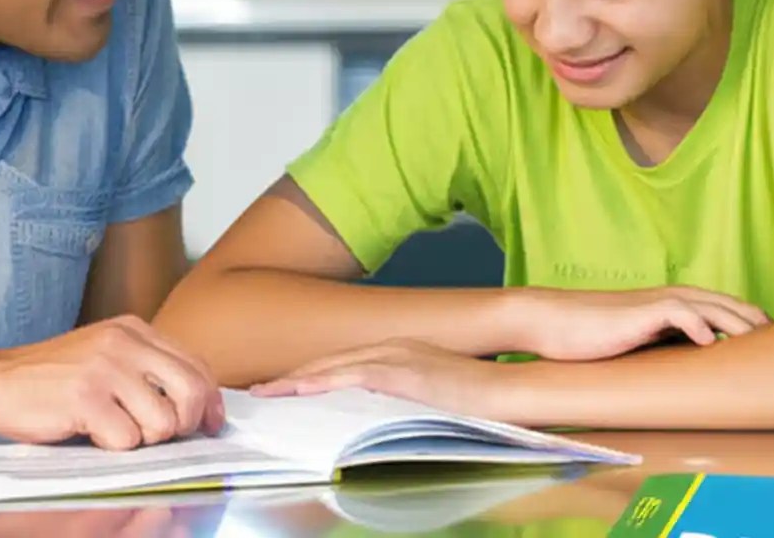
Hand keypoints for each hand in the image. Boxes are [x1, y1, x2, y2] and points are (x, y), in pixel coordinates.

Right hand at [0, 315, 224, 450]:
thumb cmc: (52, 378)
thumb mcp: (107, 354)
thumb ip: (148, 367)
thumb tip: (198, 401)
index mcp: (134, 329)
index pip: (196, 364)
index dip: (211, 399)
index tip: (211, 422)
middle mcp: (124, 343)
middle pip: (191, 391)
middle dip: (188, 422)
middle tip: (169, 436)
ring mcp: (105, 369)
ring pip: (163, 422)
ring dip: (144, 438)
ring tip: (116, 429)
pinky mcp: (85, 398)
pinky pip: (127, 439)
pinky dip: (113, 446)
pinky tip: (91, 431)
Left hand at [249, 339, 503, 417]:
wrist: (510, 390)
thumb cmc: (480, 400)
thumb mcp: (436, 398)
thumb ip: (407, 404)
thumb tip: (383, 424)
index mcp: (401, 354)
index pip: (345, 365)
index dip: (312, 376)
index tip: (283, 389)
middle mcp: (394, 349)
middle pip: (331, 362)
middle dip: (295, 377)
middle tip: (262, 392)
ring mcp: (397, 357)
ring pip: (333, 366)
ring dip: (299, 379)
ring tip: (268, 393)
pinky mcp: (402, 372)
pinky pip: (350, 375)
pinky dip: (321, 381)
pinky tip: (297, 390)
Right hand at [510, 286, 771, 360]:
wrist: (553, 322)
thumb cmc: (591, 337)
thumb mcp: (638, 343)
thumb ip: (666, 348)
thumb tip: (693, 375)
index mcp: (675, 305)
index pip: (729, 310)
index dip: (754, 326)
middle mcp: (673, 299)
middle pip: (732, 305)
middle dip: (760, 324)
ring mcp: (658, 303)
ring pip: (713, 306)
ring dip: (740, 324)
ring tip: (762, 345)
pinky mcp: (640, 312)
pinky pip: (678, 312)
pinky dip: (698, 324)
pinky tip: (710, 342)